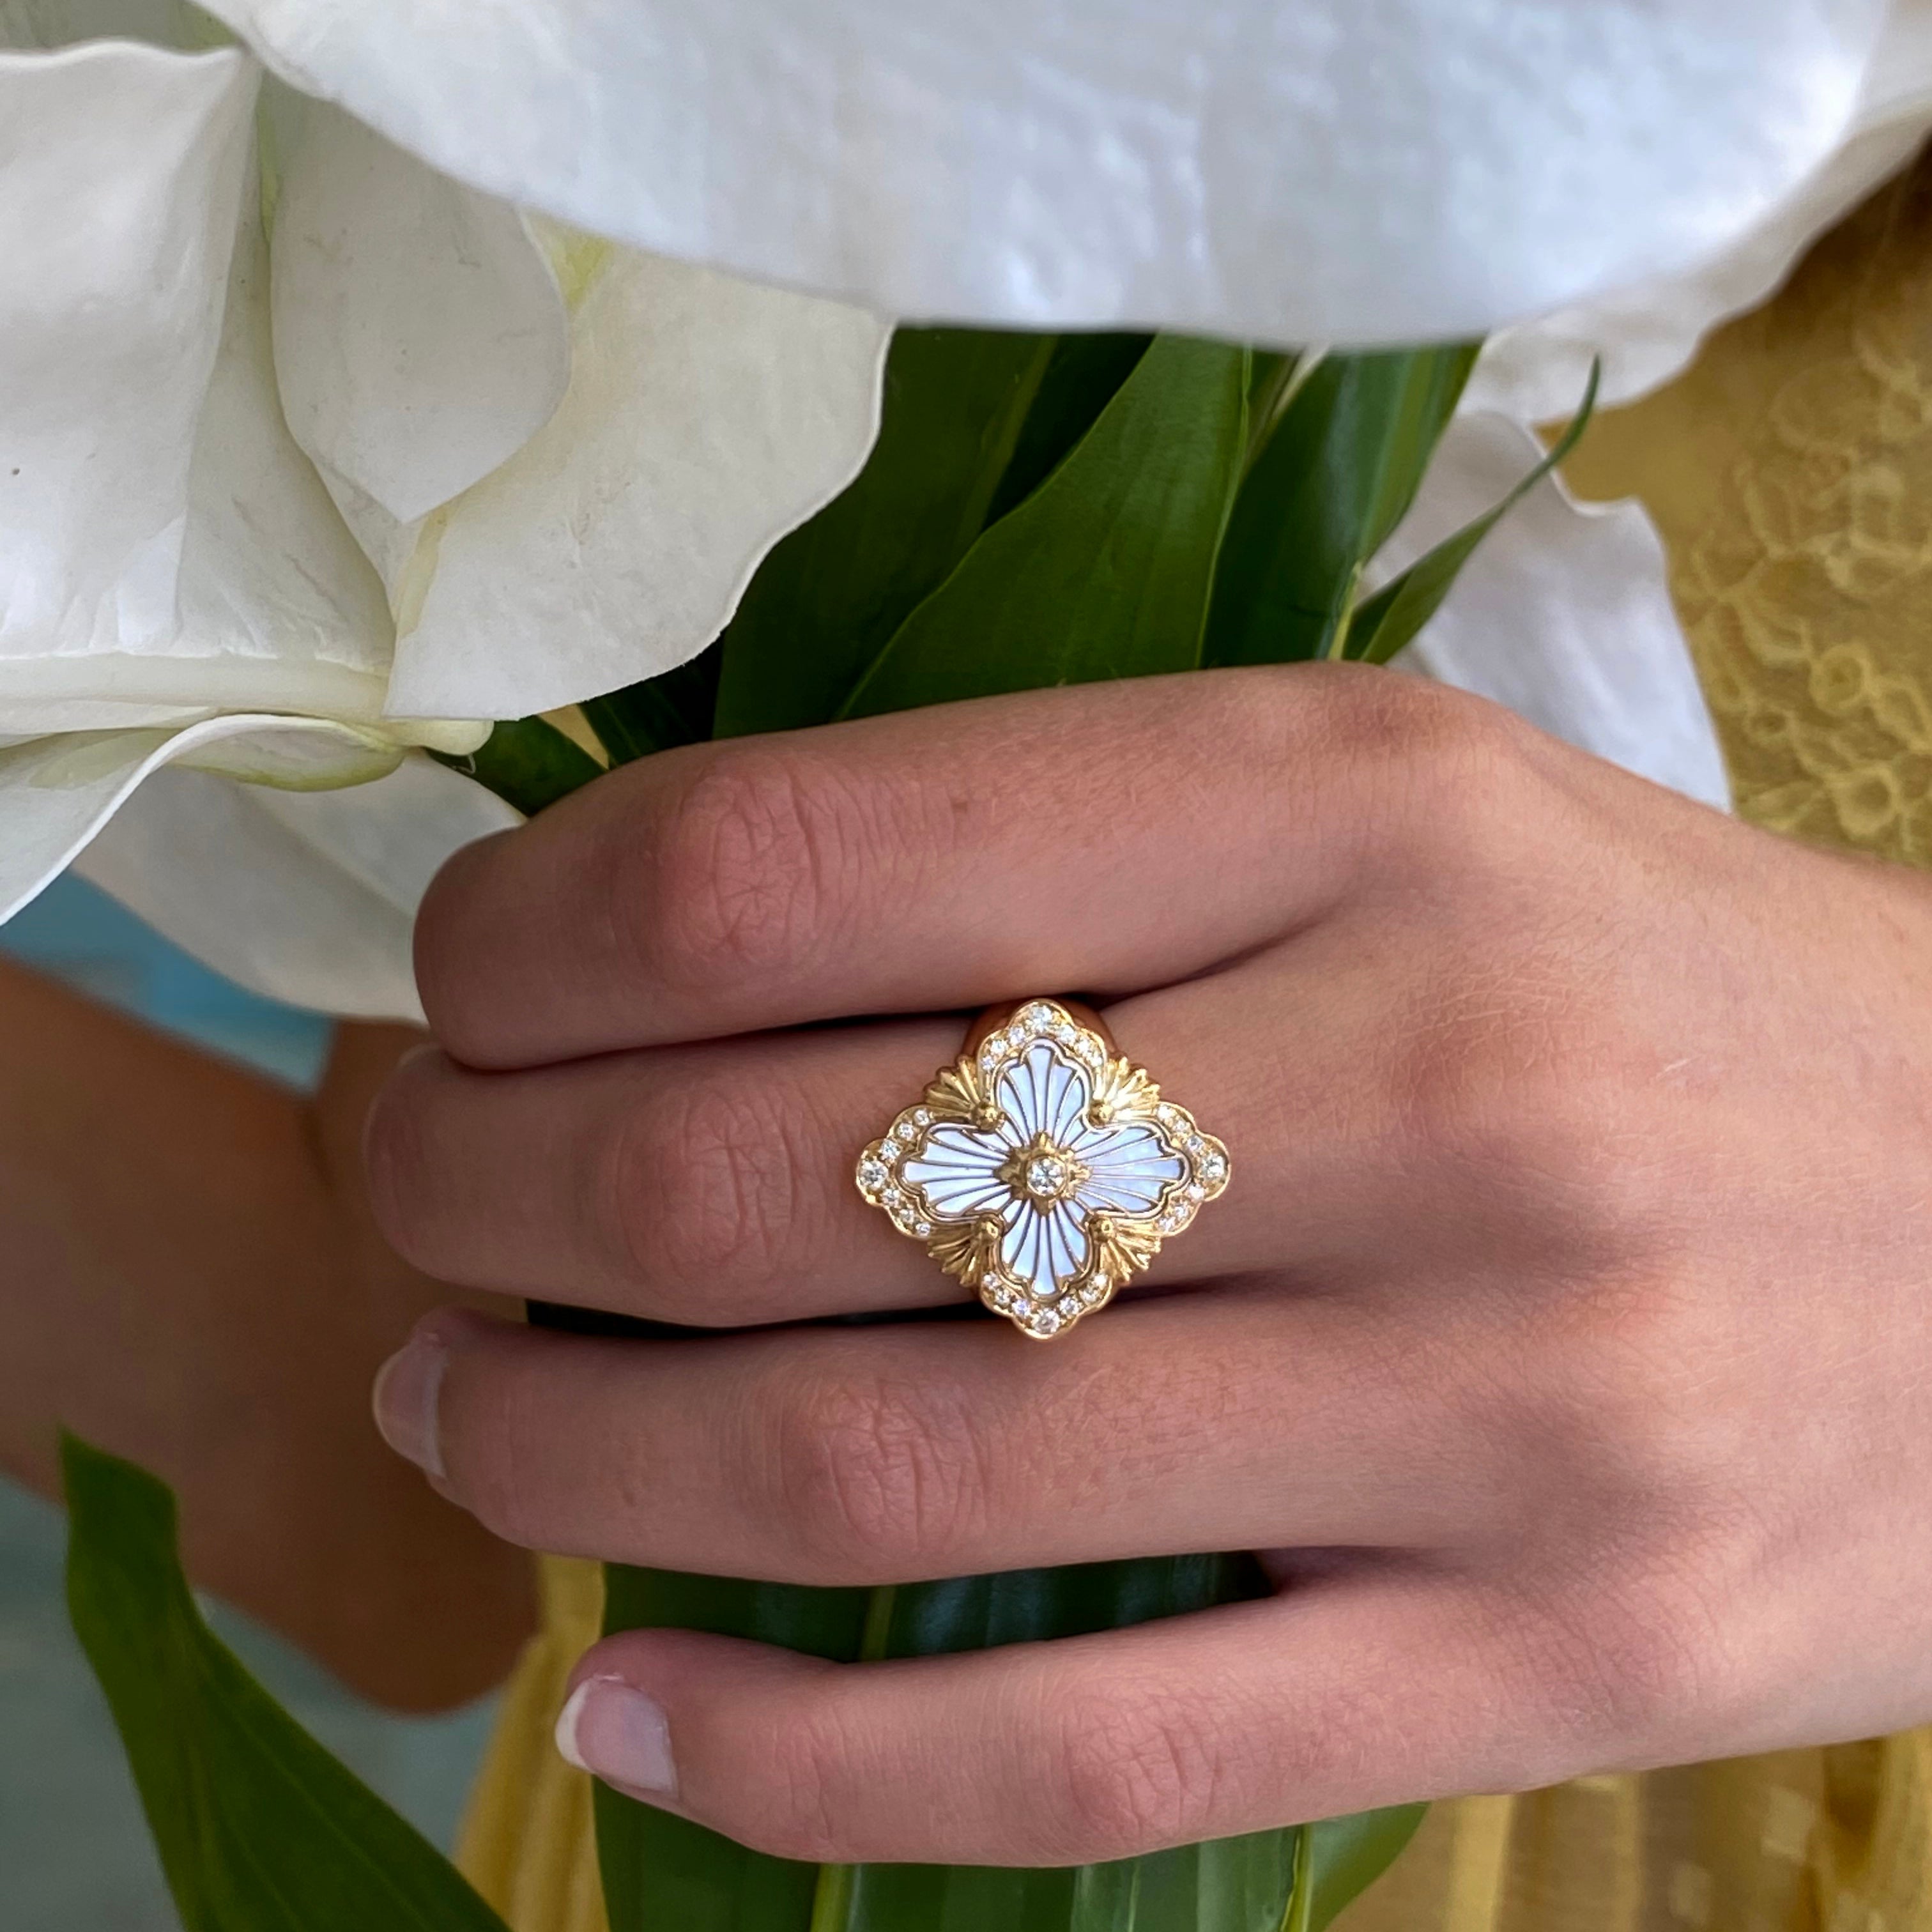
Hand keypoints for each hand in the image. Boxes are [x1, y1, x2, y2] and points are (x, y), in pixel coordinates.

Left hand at [366, 666, 1931, 1861]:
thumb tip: (650, 951)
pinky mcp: (1544, 1658)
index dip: (533, 939)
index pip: (792, 867)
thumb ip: (1048, 857)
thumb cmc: (1636, 984)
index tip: (461, 989)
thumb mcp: (1375, 813)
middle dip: (490, 1192)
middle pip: (779, 1176)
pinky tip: (631, 1717)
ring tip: (455, 1416)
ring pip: (888, 1477)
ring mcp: (1495, 1404)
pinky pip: (1091, 1759)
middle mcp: (1427, 1085)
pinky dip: (802, 1764)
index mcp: (1354, 805)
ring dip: (578, 1463)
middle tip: (410, 1200)